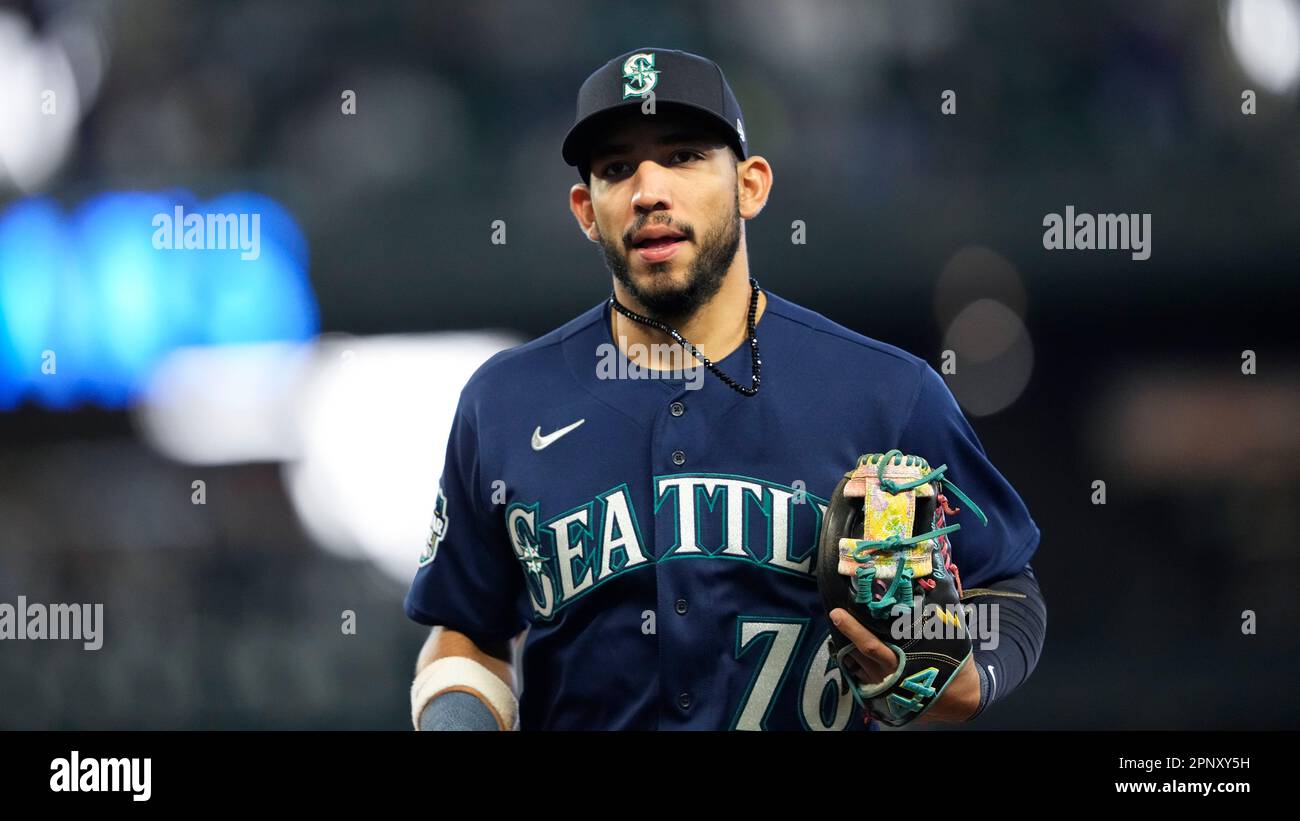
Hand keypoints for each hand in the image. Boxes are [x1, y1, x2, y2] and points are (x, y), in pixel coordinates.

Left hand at [830, 607, 980, 722]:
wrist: (959, 700)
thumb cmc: (954, 666)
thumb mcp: (950, 641)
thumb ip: (936, 618)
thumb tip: (937, 582)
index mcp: (900, 663)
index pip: (869, 645)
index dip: (851, 629)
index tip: (837, 613)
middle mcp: (885, 676)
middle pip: (856, 652)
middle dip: (844, 633)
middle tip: (834, 613)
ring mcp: (880, 685)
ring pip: (855, 663)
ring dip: (846, 645)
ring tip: (840, 625)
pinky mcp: (879, 692)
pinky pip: (859, 673)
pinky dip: (853, 659)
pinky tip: (851, 645)